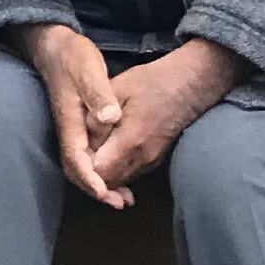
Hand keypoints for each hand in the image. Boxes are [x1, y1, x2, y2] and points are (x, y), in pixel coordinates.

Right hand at [19, 23, 131, 208]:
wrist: (54, 46)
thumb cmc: (72, 56)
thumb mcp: (88, 69)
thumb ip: (99, 93)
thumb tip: (110, 118)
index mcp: (69, 121)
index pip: (75, 157)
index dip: (89, 178)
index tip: (105, 193)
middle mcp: (67, 130)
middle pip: (76, 169)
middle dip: (97, 189)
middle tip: (120, 202)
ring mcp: (71, 130)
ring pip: (82, 166)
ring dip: (101, 184)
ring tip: (123, 198)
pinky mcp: (78, 128)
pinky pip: (87, 157)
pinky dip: (101, 171)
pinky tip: (118, 175)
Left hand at [93, 40, 238, 192]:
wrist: (189, 85)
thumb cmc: (151, 82)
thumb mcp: (117, 90)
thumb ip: (97, 115)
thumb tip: (83, 137)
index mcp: (130, 140)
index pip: (100, 171)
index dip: (84, 166)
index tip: (75, 153)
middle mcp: (142, 158)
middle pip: (109, 182)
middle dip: (91, 174)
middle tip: (78, 157)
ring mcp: (152, 161)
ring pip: (121, 180)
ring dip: (104, 174)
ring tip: (90, 156)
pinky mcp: (157, 159)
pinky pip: (132, 173)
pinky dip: (117, 170)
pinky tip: (108, 155)